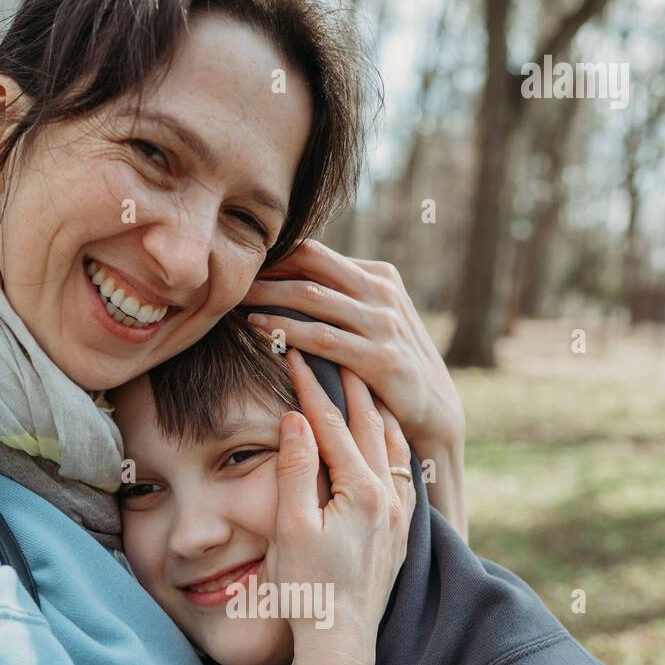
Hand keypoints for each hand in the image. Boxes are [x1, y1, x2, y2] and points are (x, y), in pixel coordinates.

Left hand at [243, 238, 466, 540]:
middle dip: (266, 269)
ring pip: (311, 297)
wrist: (435, 411)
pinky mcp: (379, 357)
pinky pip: (322, 337)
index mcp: (379, 275)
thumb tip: (292, 283)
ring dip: (267, 296)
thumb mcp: (375, 322)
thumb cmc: (393, 366)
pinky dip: (286, 329)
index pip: (315, 253)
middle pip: (311, 263)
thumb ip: (344, 300)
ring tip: (234, 302)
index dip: (274, 258)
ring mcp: (383, 322)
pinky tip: (259, 330)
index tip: (241, 268)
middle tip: (230, 278)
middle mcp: (382, 292)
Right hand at [273, 348, 415, 664]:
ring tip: (364, 382)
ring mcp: (399, 515)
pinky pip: (401, 473)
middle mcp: (389, 497)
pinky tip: (385, 440)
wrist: (341, 642)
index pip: (332, 424)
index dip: (310, 387)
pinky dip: (391, 444)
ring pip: (393, 446)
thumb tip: (297, 419)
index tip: (292, 353)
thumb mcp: (291, 528)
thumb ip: (296, 470)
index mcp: (361, 491)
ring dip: (376, 410)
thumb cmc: (308, 590)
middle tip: (334, 349)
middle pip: (370, 425)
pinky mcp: (400, 532)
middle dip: (350, 385)